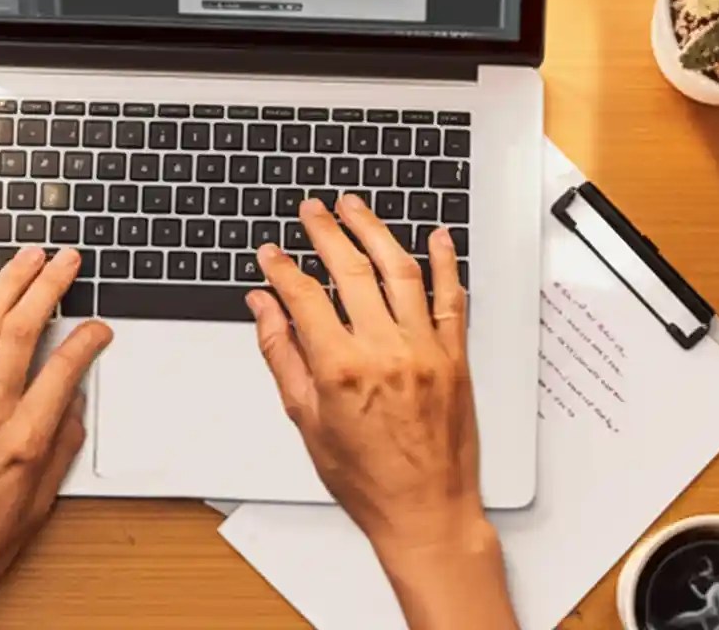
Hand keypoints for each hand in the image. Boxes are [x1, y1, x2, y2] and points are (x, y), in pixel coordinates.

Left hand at [0, 248, 111, 629]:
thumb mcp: (38, 505)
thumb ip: (60, 448)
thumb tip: (72, 405)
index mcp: (25, 440)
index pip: (65, 367)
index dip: (87, 338)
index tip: (98, 326)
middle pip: (23, 331)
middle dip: (49, 286)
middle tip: (65, 261)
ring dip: (5, 287)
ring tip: (24, 260)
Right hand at [248, 195, 516, 629]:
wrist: (426, 511)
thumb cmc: (366, 479)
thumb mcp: (307, 420)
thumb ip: (282, 355)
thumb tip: (263, 308)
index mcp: (339, 368)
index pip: (304, 296)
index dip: (282, 268)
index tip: (271, 253)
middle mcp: (384, 350)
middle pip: (350, 269)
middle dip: (327, 231)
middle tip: (313, 210)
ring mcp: (424, 349)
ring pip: (400, 270)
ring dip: (375, 231)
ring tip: (356, 208)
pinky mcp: (454, 356)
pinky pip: (451, 297)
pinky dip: (445, 263)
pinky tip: (436, 237)